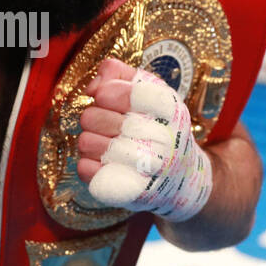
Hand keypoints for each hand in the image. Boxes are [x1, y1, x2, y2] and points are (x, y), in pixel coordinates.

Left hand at [76, 56, 212, 221]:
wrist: (180, 176)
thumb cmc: (160, 127)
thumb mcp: (151, 91)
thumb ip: (120, 75)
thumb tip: (93, 86)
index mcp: (165, 107)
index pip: (111, 92)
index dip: (103, 93)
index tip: (108, 98)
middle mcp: (158, 137)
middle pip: (90, 117)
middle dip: (95, 117)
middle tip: (111, 124)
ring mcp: (142, 166)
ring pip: (85, 143)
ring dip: (93, 141)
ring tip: (110, 144)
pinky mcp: (126, 190)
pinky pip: (85, 169)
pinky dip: (91, 165)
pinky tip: (109, 164)